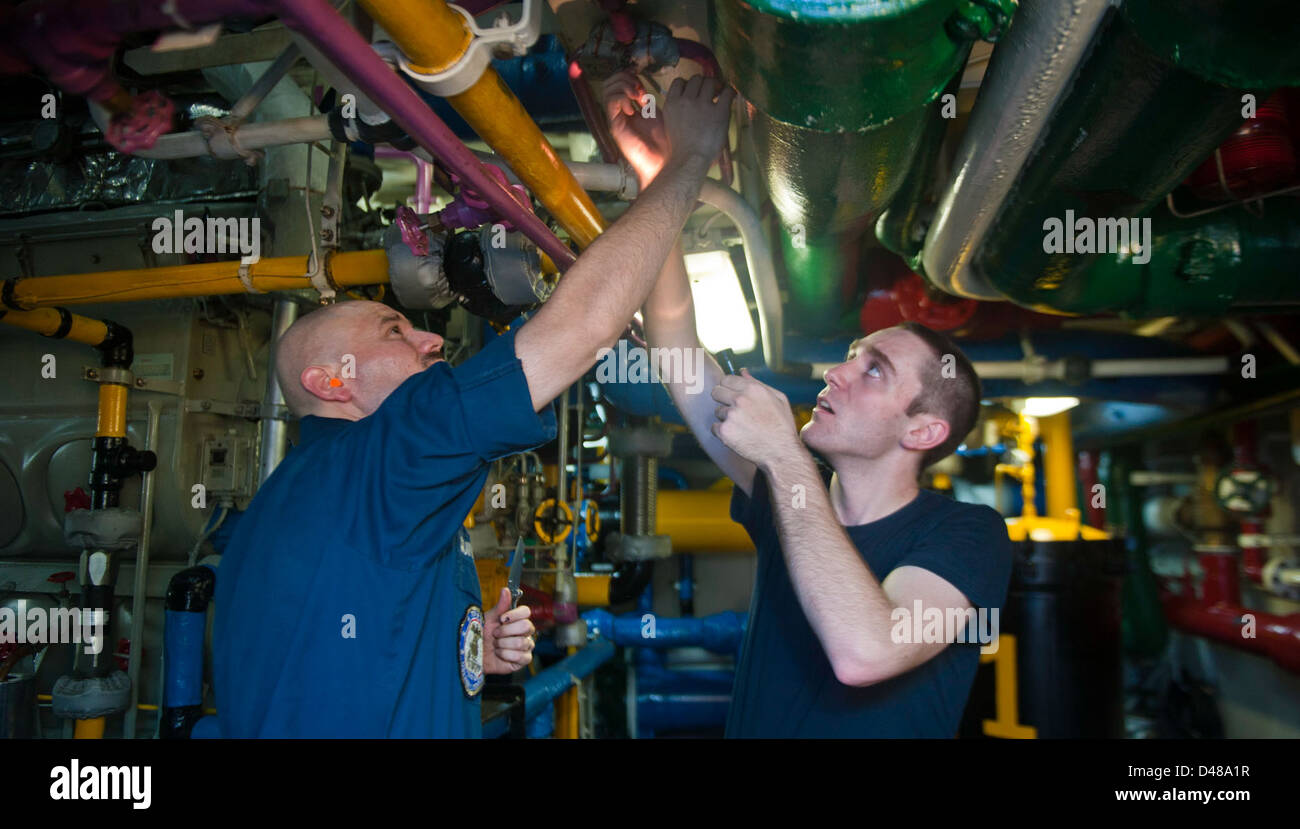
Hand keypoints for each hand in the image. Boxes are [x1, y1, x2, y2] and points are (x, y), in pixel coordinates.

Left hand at [483, 587, 534, 673]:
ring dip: (503, 644)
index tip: (501, 619)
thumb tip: (505, 590)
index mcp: (516, 619)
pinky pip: (521, 657)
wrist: (472, 655)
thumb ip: (500, 606)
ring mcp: (525, 646)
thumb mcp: (488, 619)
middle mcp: (524, 632)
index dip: (514, 615)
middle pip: (527, 626)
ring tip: (495, 646)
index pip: (526, 612)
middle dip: (506, 631)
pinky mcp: (523, 660)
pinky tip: (499, 654)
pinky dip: (506, 655)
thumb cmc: (480, 636)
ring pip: (522, 642)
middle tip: (495, 634)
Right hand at [603, 71, 666, 187]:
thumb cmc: (666, 141)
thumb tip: (645, 83)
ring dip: (624, 87)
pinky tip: (634, 109)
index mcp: (629, 107)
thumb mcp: (659, 114)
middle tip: (640, 91)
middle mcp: (620, 112)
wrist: (666, 162)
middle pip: (610, 83)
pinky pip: (610, 103)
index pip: (618, 81)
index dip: (629, 76)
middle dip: (625, 79)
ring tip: (638, 97)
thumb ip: (649, 100)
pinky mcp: (615, 127)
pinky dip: (622, 99)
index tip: (644, 86)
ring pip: (607, 90)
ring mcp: (616, 119)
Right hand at [661, 75, 734, 177]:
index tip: (694, 92)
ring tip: (719, 94)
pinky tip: (730, 97)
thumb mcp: (669, 124)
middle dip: (703, 84)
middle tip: (709, 93)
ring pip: (710, 82)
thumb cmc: (679, 149)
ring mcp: (703, 105)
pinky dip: (729, 91)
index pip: (679, 81)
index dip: (688, 84)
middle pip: (696, 79)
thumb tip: (683, 104)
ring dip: (716, 86)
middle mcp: (686, 100)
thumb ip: (675, 110)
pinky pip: (727, 92)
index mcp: (672, 103)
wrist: (690, 160)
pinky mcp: (719, 111)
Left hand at [710, 369, 800, 467]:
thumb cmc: (782, 426)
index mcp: (753, 389)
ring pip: (717, 411)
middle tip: (733, 411)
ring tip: (742, 427)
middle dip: (722, 400)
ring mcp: (731, 415)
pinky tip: (737, 436)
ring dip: (726, 418)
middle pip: (716, 392)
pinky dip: (723, 432)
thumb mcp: (779, 399)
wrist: (781, 453)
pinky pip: (714, 427)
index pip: (726, 379)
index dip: (728, 388)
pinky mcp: (724, 431)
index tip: (732, 396)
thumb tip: (742, 371)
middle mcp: (740, 400)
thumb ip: (758, 383)